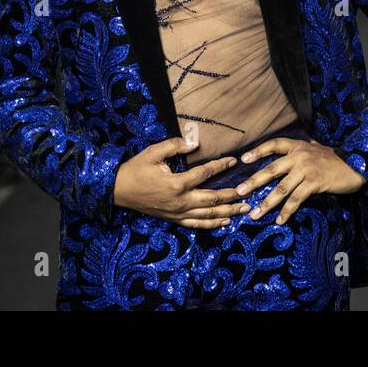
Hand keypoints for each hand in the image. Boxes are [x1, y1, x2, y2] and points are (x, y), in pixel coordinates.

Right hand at [112, 132, 251, 227]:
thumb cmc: (136, 169)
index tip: (234, 161)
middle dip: (232, 196)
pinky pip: (196, 225)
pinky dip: (211, 225)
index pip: (205, 173)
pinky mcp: (174, 219)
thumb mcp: (153, 152)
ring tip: (244, 210)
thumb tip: (194, 142)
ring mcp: (178, 213)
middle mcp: (181, 201)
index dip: (220, 166)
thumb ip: (174, 146)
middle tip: (248, 192)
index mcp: (177, 183)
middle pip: (212, 199)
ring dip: (228, 213)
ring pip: (208, 215)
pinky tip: (224, 223)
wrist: (119, 190)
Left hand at [231, 138, 366, 225]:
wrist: (357, 166)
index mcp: (298, 146)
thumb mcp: (316, 149)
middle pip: (271, 169)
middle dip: (253, 181)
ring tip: (256, 213)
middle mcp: (300, 156)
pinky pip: (297, 199)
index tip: (243, 160)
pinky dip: (287, 211)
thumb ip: (301, 151)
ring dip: (267, 203)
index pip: (274, 145)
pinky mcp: (315, 183)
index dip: (258, 151)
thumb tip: (286, 153)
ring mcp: (307, 169)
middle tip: (239, 191)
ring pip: (282, 188)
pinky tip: (280, 220)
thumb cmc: (335, 160)